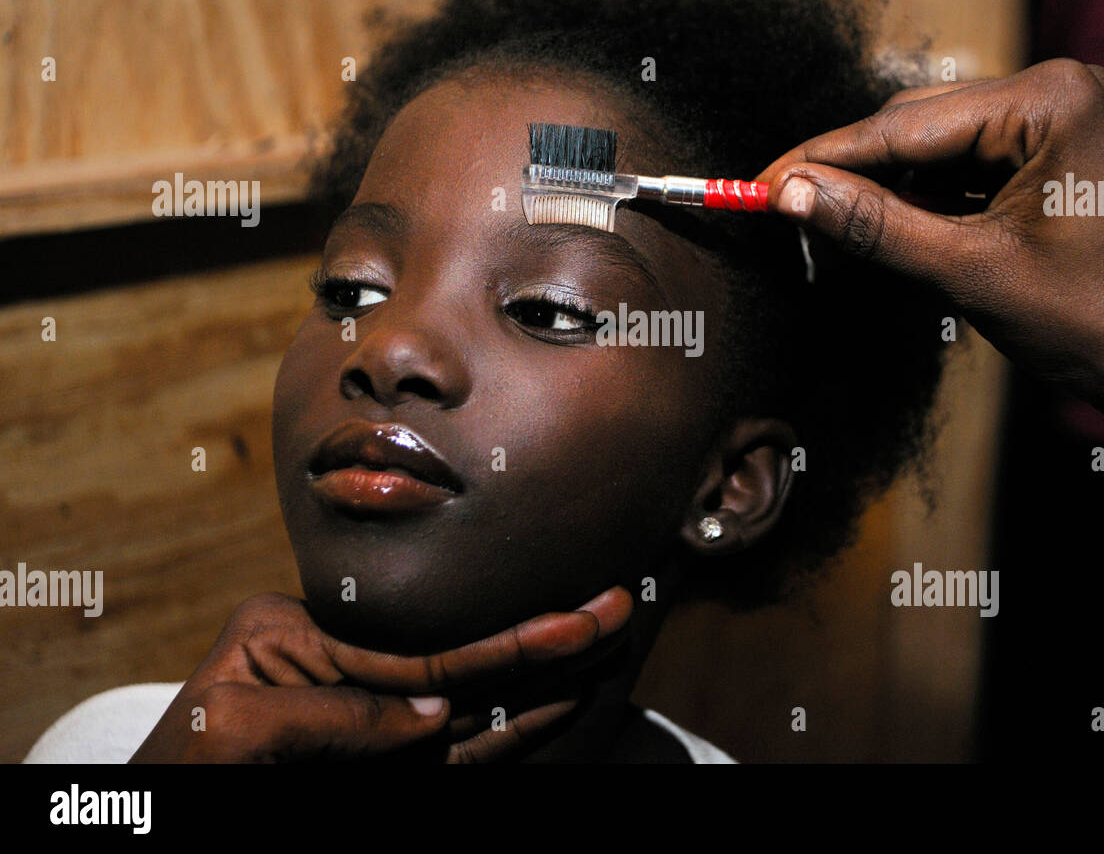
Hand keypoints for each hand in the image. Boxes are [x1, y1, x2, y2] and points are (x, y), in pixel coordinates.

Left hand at [129, 587, 632, 762]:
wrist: (149, 836)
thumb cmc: (176, 778)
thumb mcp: (236, 728)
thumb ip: (339, 715)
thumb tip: (433, 719)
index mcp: (304, 643)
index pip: (425, 655)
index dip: (506, 647)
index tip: (574, 625)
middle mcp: (348, 681)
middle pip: (467, 670)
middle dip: (545, 645)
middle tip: (619, 607)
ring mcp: (371, 736)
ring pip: (476, 715)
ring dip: (545, 688)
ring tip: (609, 651)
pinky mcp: (382, 780)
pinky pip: (456, 764)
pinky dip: (511, 740)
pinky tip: (559, 711)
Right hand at [757, 59, 1103, 434]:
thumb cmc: (1095, 322)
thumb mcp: (973, 271)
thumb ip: (877, 226)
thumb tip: (792, 194)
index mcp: (1053, 101)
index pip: (908, 126)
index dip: (824, 158)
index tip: (760, 183)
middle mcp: (1059, 93)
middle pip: (918, 128)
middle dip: (850, 173)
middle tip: (780, 211)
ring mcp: (1058, 124)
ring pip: (935, 151)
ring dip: (882, 191)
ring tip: (820, 227)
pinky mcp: (1051, 158)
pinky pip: (965, 170)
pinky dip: (920, 202)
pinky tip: (879, 226)